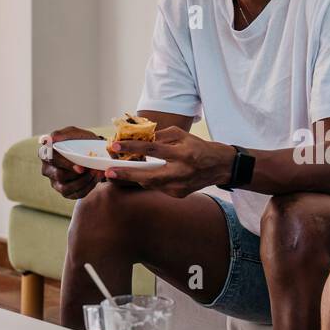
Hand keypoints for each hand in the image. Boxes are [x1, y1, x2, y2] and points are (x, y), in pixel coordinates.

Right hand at [40, 126, 101, 199]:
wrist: (94, 152)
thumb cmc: (81, 141)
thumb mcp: (74, 133)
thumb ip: (63, 134)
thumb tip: (51, 138)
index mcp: (46, 153)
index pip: (52, 159)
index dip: (66, 164)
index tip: (81, 167)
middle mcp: (47, 169)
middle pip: (59, 176)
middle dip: (78, 175)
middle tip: (94, 170)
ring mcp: (55, 182)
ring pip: (66, 188)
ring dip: (84, 182)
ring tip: (96, 174)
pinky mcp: (65, 192)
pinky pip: (75, 194)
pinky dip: (88, 187)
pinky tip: (95, 179)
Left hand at [107, 126, 233, 197]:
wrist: (220, 167)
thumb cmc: (199, 147)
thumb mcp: (182, 135)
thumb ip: (161, 136)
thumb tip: (139, 139)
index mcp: (184, 153)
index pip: (154, 150)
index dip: (133, 148)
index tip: (116, 146)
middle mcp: (183, 172)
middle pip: (149, 176)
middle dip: (127, 174)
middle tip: (109, 172)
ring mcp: (181, 186)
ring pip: (150, 184)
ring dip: (134, 177)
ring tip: (119, 172)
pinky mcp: (179, 194)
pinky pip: (158, 187)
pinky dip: (149, 180)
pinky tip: (142, 175)